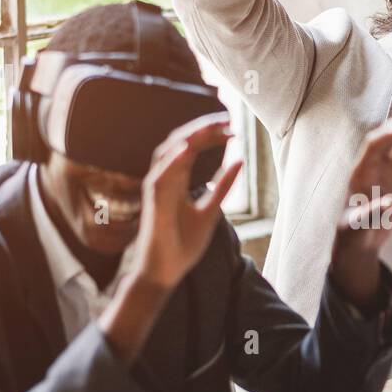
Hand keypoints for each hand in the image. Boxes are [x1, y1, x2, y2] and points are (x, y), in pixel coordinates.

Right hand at [128, 113, 241, 292]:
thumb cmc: (182, 244)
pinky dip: (171, 162)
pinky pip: (159, 178)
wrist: (166, 273)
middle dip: (202, 129)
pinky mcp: (152, 205)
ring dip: (188, 138)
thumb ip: (224, 187)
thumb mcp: (211, 211)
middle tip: (227, 119)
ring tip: (210, 127)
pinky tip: (186, 150)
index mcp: (177, 180)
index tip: (233, 127)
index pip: (191, 147)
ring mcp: (156, 191)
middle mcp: (164, 180)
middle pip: (180, 143)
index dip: (210, 135)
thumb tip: (240, 160)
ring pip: (167, 153)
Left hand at [329, 112, 391, 306]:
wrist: (362, 239)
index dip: (387, 134)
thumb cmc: (354, 230)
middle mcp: (375, 165)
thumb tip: (389, 203)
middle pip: (390, 137)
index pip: (373, 144)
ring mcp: (390, 170)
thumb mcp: (360, 225)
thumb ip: (373, 213)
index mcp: (361, 171)